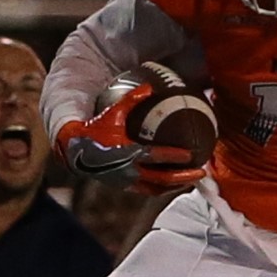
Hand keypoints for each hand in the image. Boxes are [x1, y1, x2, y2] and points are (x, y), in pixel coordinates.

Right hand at [57, 93, 206, 196]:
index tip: (191, 155)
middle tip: (201, 173)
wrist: (75, 150)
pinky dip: (162, 188)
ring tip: (191, 180)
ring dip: (175, 186)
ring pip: (157, 188)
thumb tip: (150, 86)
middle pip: (162, 179)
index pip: (157, 157)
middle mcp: (129, 171)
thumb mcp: (113, 112)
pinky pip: (148, 190)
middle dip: (184, 177)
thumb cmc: (95, 129)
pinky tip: (172, 183)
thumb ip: (132, 99)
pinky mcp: (124, 186)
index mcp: (128, 153)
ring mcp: (127, 182)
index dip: (175, 156)